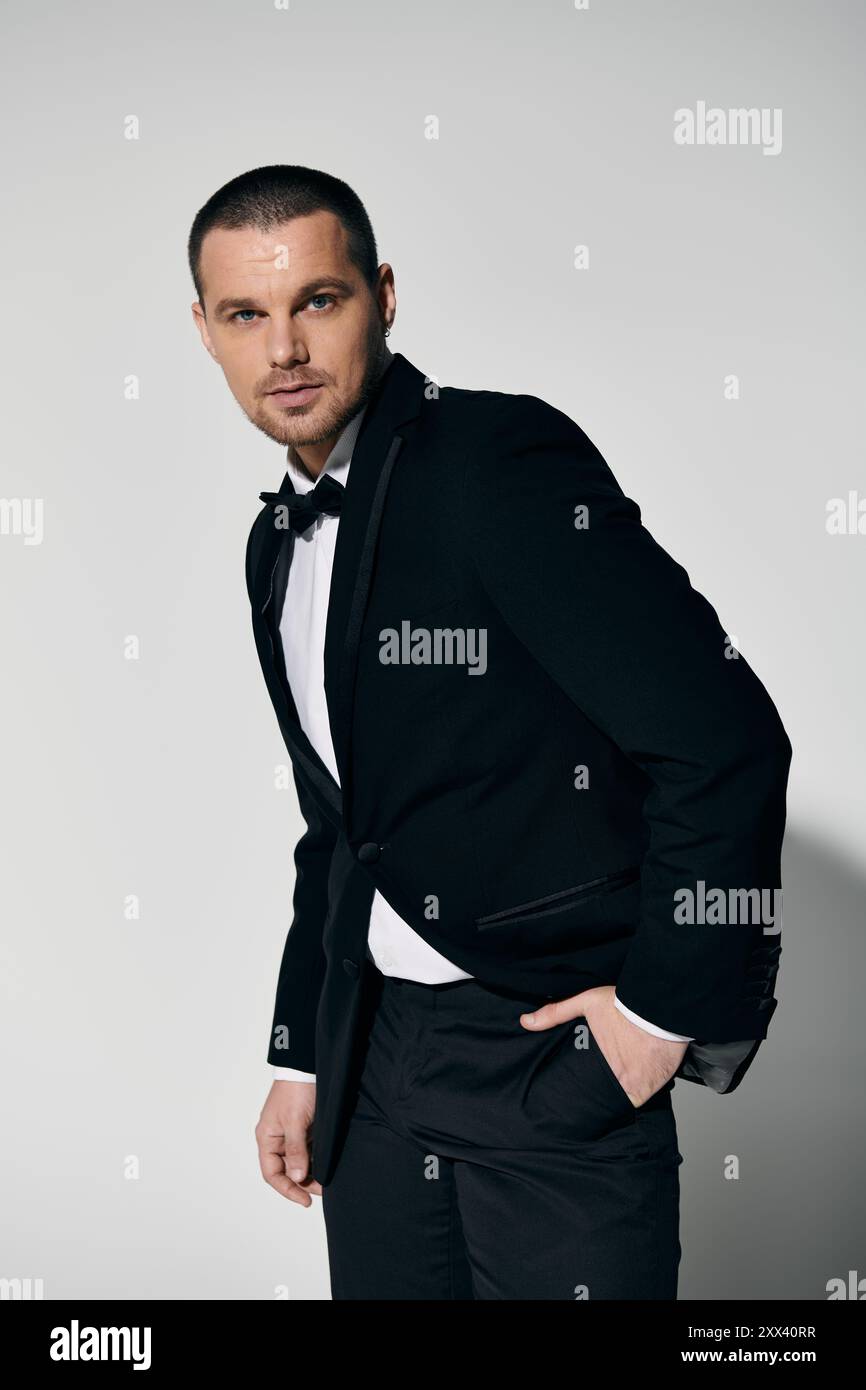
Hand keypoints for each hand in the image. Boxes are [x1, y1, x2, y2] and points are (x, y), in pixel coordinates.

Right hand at [255, 1080, 320, 1205]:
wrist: (308, 1066)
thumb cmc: (296, 1091)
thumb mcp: (295, 1122)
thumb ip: (295, 1151)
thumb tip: (296, 1177)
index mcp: (267, 1138)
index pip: (272, 1173)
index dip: (287, 1190)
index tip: (305, 1200)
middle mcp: (277, 1139)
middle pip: (286, 1171)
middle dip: (302, 1184)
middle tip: (323, 1191)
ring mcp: (292, 1135)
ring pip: (299, 1163)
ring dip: (311, 1174)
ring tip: (328, 1182)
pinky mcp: (306, 1129)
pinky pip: (309, 1152)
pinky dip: (317, 1161)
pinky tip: (328, 1167)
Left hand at [519, 984, 687, 1107]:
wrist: (661, 1007)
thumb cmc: (624, 1004)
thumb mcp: (585, 1003)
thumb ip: (555, 1013)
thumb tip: (525, 1022)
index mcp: (595, 1061)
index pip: (581, 1086)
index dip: (577, 1090)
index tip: (572, 1094)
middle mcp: (615, 1077)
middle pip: (599, 1097)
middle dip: (594, 1098)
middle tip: (588, 1099)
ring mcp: (635, 1085)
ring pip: (620, 1102)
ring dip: (615, 1098)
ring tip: (609, 1097)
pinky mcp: (653, 1086)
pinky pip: (641, 1101)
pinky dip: (636, 1098)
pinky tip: (631, 1093)